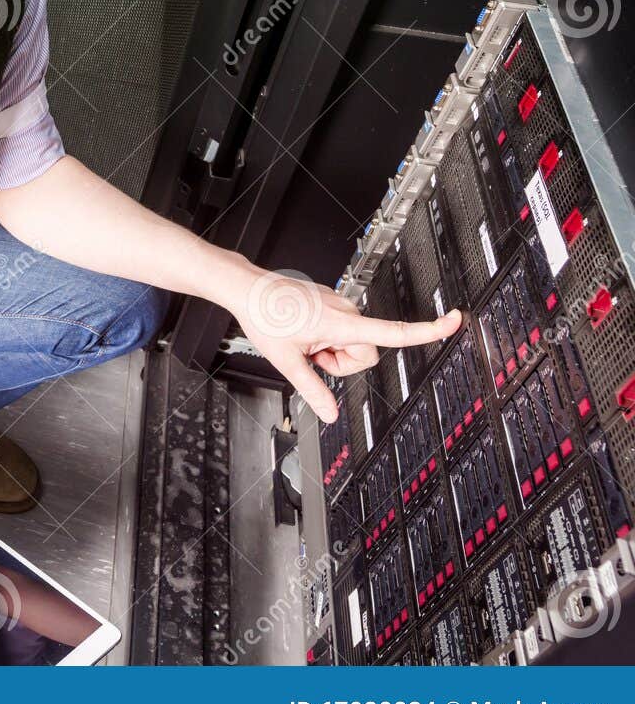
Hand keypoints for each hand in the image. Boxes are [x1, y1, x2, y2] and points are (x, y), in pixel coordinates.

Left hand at [229, 264, 461, 422]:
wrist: (247, 289)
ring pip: (354, 344)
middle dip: (344, 363)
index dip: (427, 330)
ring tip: (305, 342)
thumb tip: (330, 414)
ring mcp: (340, 305)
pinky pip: (341, 331)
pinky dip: (327, 338)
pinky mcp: (332, 303)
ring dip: (333, 351)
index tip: (455, 320)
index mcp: (342, 323)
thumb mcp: (287, 362)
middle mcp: (347, 310)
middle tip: (312, 355)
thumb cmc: (265, 317)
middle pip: (367, 353)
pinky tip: (303, 331)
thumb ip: (312, 390)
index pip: (393, 331)